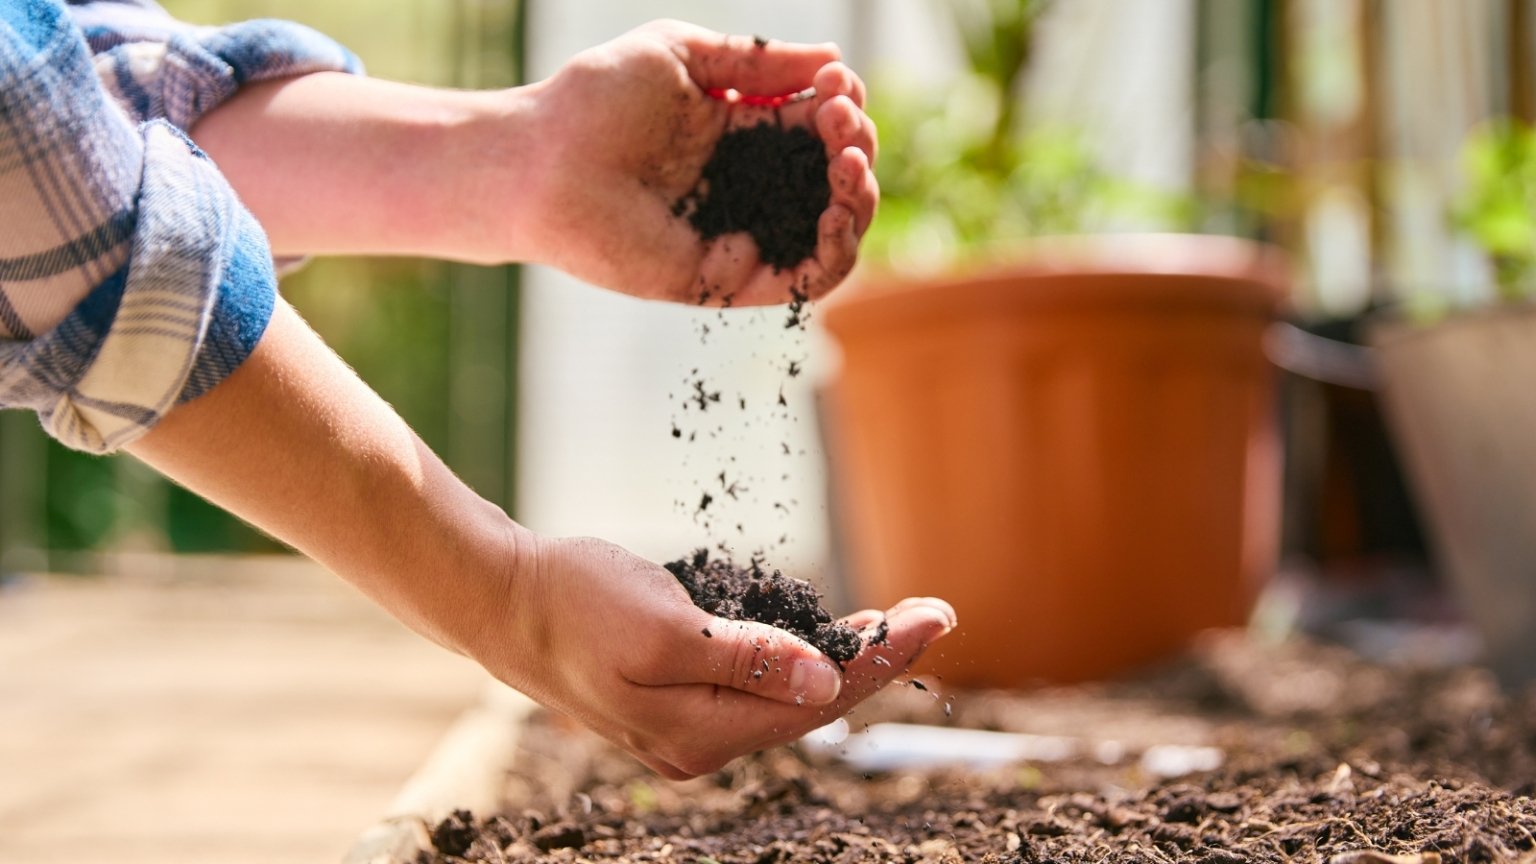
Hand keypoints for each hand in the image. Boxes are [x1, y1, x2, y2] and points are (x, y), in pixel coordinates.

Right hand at [474, 534, 952, 779]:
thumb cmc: (575, 605)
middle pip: (808, 708)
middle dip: (872, 661)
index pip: (816, 703)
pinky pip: (752, 689)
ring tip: (890, 625)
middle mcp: (697, 745)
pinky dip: (794, 662)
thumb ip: (746, 660)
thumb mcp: (663, 628)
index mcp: (699, 733)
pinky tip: (819, 638)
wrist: (503, 603)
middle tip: (931, 613)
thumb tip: (826, 687)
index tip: (934, 617)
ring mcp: (683, 728)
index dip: (879, 660)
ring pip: (783, 700)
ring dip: (839, 662)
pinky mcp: (672, 702)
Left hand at [513, 20, 879, 305]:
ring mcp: (739, 235)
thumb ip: (758, 61)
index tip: (834, 88)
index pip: (820, 130)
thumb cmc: (595, 101)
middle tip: (839, 123)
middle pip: (837, 181)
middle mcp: (746, 188)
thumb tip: (836, 61)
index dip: (843, 110)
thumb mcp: (684, 56)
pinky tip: (834, 209)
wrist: (542, 160)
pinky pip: (801, 280)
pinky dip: (834, 251)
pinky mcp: (725, 280)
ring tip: (847, 164)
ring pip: (832, 235)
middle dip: (856, 148)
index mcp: (741, 134)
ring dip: (858, 200)